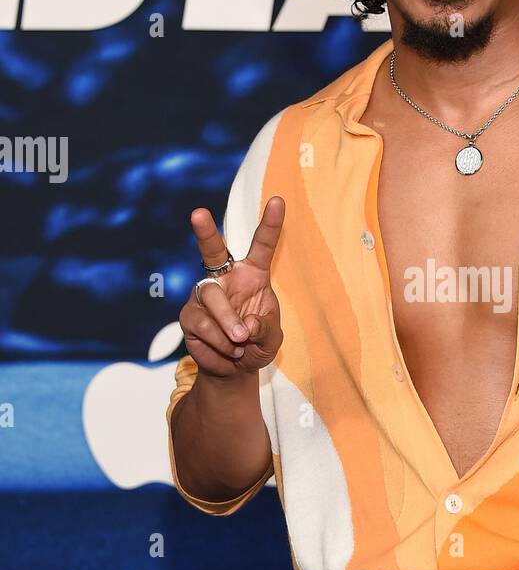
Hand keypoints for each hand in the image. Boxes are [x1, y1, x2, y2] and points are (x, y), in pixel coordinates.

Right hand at [178, 196, 284, 377]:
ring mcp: (204, 295)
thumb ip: (266, 328)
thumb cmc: (257, 344)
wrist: (234, 369)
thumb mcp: (272, 338)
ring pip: (213, 299)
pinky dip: (220, 343)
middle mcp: (225, 277)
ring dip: (229, 323)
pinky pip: (204, 325)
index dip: (270, 224)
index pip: (262, 245)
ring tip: (240, 341)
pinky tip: (228, 351)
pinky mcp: (189, 316)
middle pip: (212, 250)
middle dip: (205, 232)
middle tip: (197, 213)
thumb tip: (246, 326)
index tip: (277, 200)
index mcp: (252, 274)